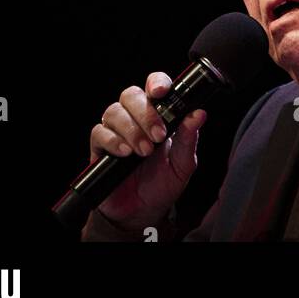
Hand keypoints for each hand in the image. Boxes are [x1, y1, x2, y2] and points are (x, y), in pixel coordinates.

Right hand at [88, 72, 207, 231]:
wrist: (141, 215)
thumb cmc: (162, 185)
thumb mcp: (182, 165)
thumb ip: (189, 139)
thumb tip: (199, 114)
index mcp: (157, 114)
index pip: (153, 85)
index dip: (156, 83)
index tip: (162, 93)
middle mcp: (134, 117)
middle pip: (131, 94)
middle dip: (145, 113)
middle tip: (158, 135)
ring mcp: (115, 131)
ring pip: (114, 111)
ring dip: (131, 130)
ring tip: (144, 151)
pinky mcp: (99, 147)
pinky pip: (99, 132)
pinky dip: (113, 140)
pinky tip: (125, 153)